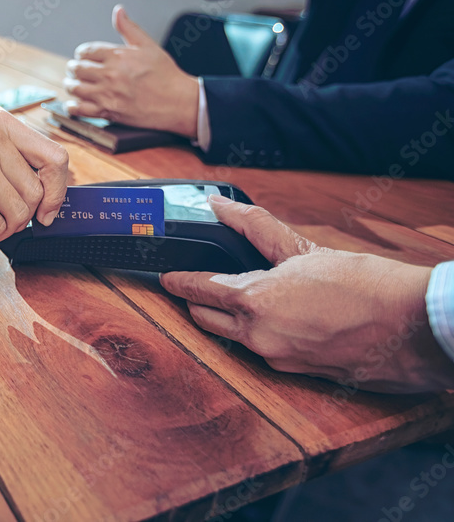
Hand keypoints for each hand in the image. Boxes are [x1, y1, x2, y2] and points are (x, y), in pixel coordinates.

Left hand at [65, 5, 199, 138]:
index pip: (85, 51)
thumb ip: (128, 28)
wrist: (176, 101)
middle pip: (76, 69)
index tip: (83, 57)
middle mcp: (109, 74)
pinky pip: (79, 109)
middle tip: (76, 70)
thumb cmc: (165, 74)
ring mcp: (106, 94)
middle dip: (74, 68)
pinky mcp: (107, 112)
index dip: (82, 54)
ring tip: (74, 84)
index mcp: (117, 56)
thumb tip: (118, 11)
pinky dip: (72, 106)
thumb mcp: (148, 45)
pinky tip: (75, 103)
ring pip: (74, 88)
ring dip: (71, 85)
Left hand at [160, 196, 453, 393]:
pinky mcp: (297, 374)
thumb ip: (255, 228)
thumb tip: (220, 207)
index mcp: (254, 302)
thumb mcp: (303, 249)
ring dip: (229, 319)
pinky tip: (278, 319)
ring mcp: (277, 359)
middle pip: (206, 320)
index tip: (164, 277)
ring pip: (234, 338)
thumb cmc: (366, 285)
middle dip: (196, 302)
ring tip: (239, 298)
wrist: (415, 328)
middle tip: (195, 286)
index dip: (177, 281)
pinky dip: (261, 334)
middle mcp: (258, 337)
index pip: (197, 290)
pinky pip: (265, 351)